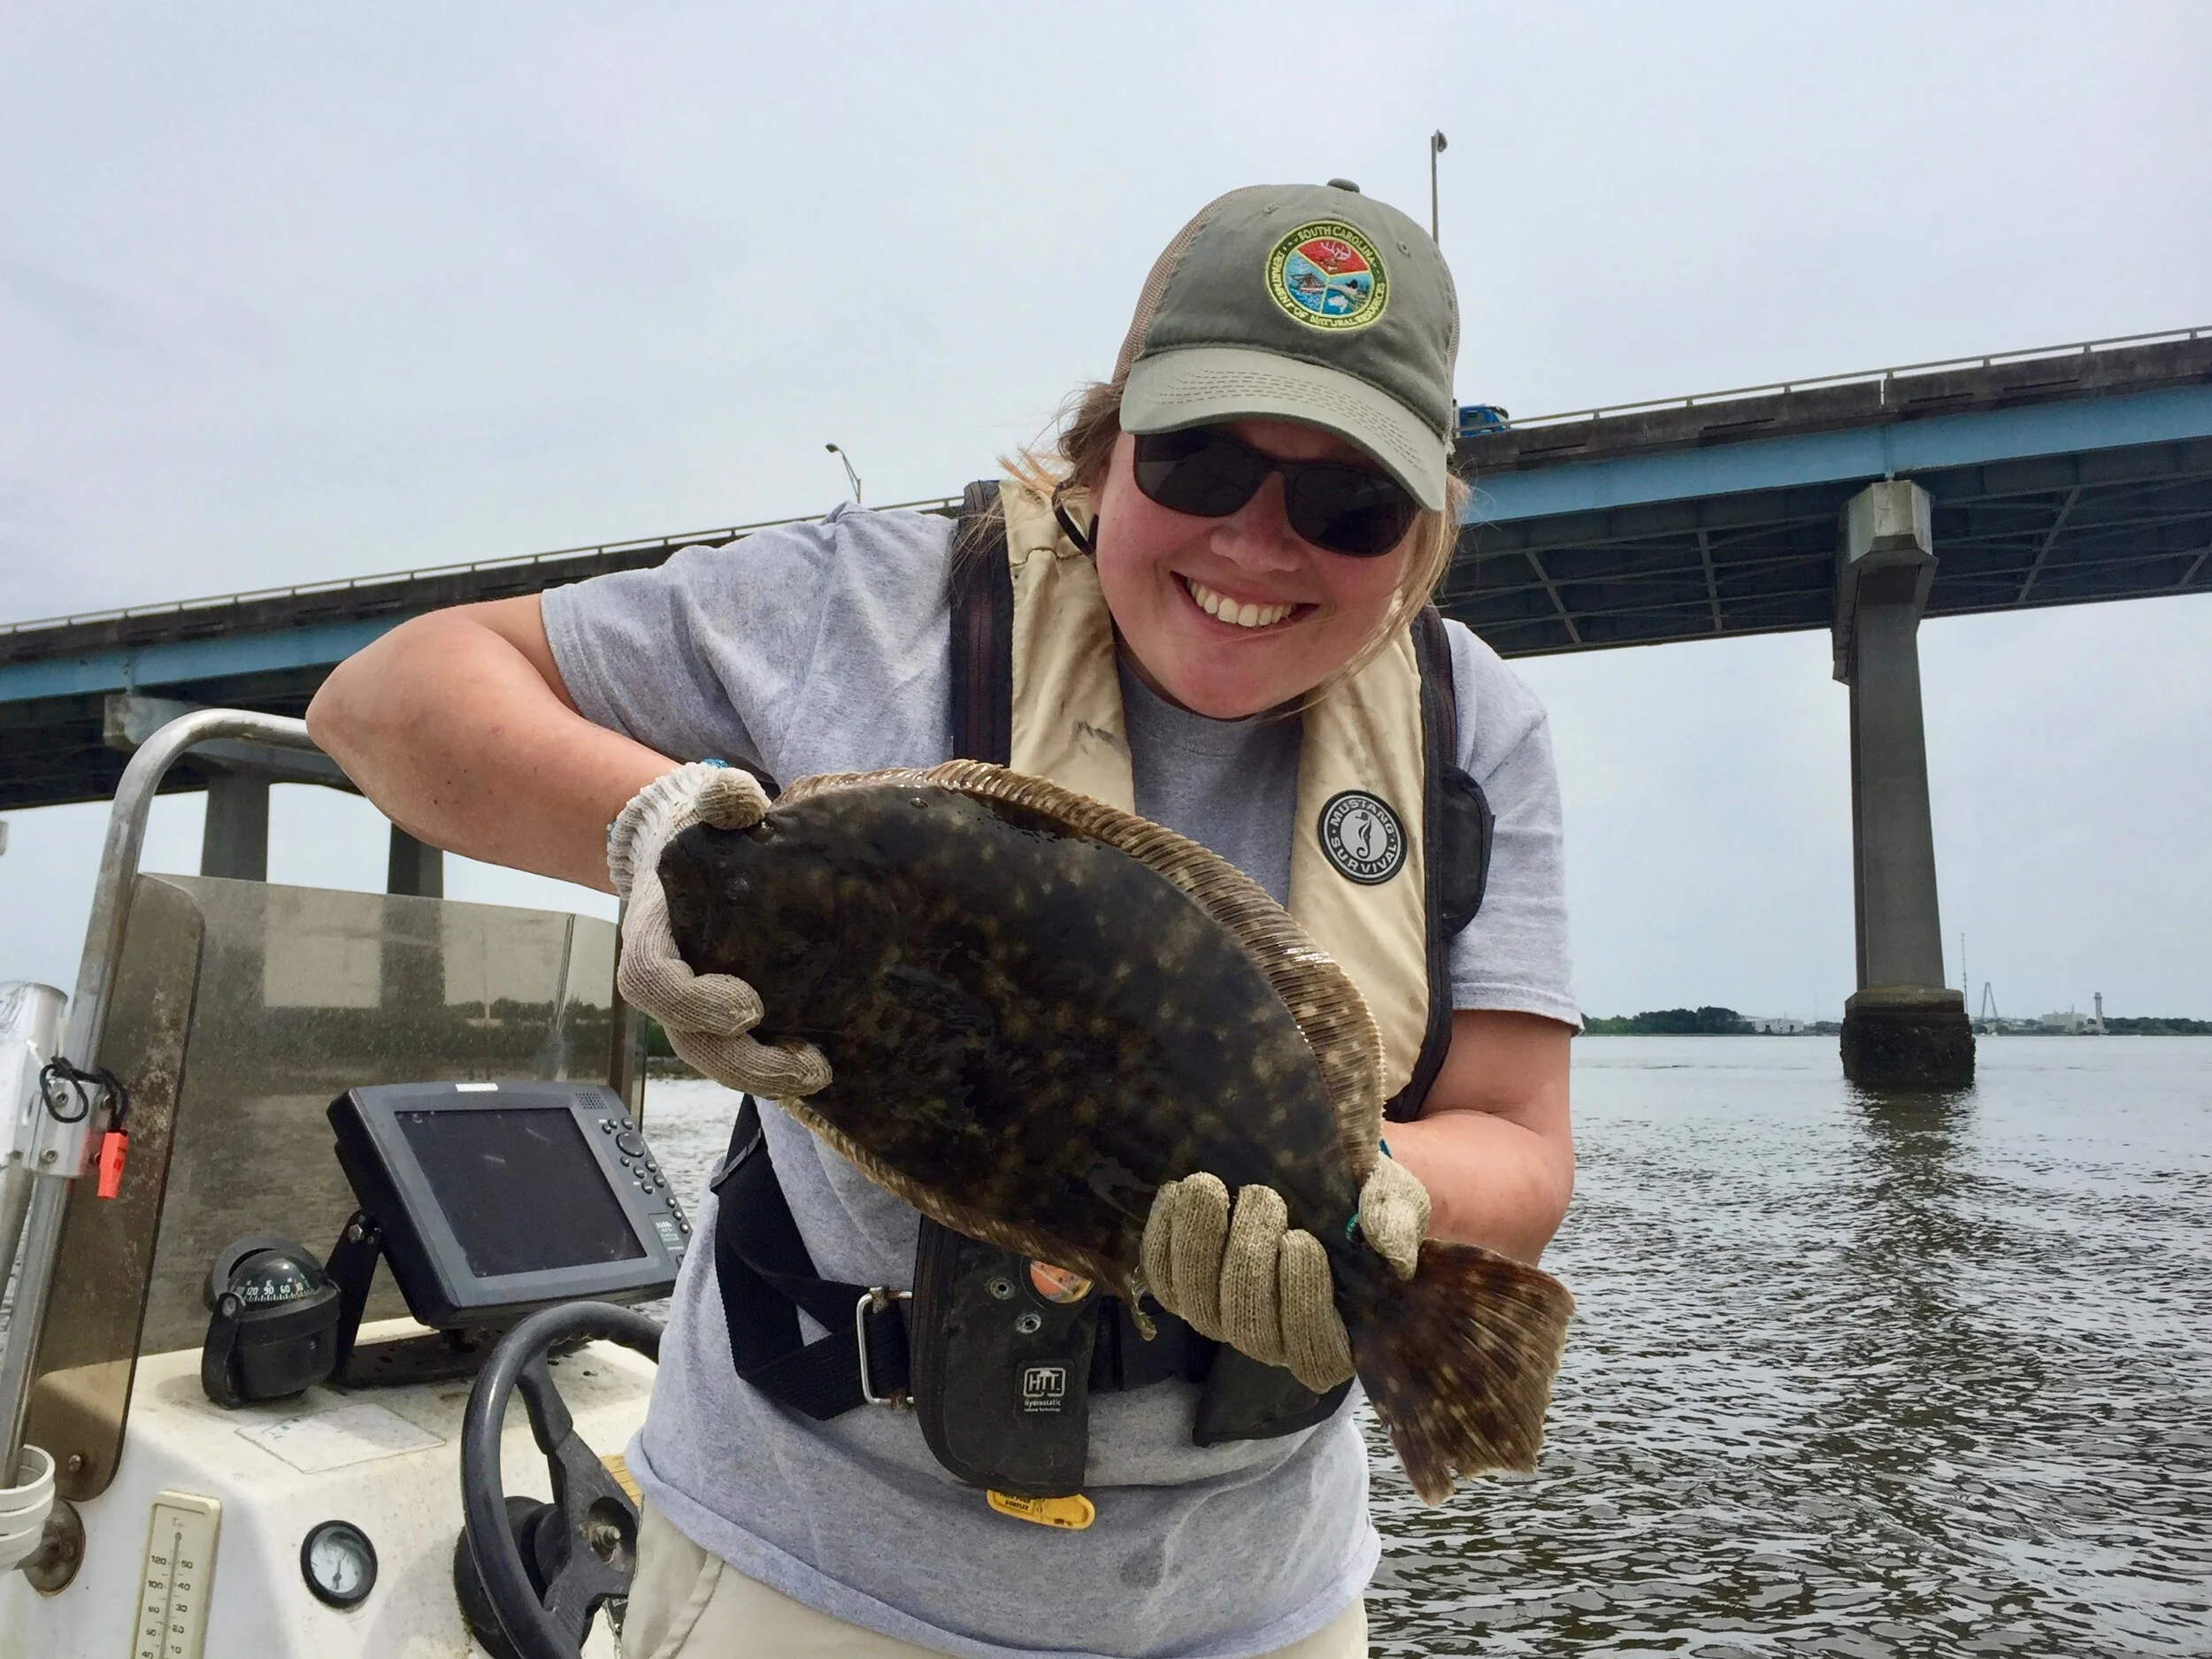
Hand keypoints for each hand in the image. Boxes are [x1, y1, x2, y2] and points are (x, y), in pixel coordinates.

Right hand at [608, 764, 830, 1098]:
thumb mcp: (716, 811)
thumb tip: (737, 793)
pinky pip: (741, 1057)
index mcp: (652, 934)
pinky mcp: (727, 1022)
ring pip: (715, 1059)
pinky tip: (825, 1066)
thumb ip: (725, 799)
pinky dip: (776, 1069)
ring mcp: (695, 1009)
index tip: (749, 1005)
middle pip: (688, 1040)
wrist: (698, 862)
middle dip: (743, 1060)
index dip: (692, 1001)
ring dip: (764, 1075)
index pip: (650, 980)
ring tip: (819, 1072)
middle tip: (806, 1065)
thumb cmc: (710, 838)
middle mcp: (668, 982)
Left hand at [1140, 1153, 1430, 1393]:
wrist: (1313, 1173)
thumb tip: (1394, 1255)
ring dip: (1198, 1246)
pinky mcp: (1181, 1288)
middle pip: (1250, 1329)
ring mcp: (1223, 1317)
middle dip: (1249, 1260)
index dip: (1303, 1305)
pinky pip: (1160, 1279)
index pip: (1313, 1354)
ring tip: (1209, 1188)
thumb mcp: (1396, 1200)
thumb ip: (1396, 1223)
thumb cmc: (1362, 1199)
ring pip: (1199, 1308)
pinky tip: (1176, 1192)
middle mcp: (1274, 1341)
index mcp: (1336, 1338)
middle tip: (1262, 1198)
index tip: (1301, 1242)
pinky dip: (1162, 1238)